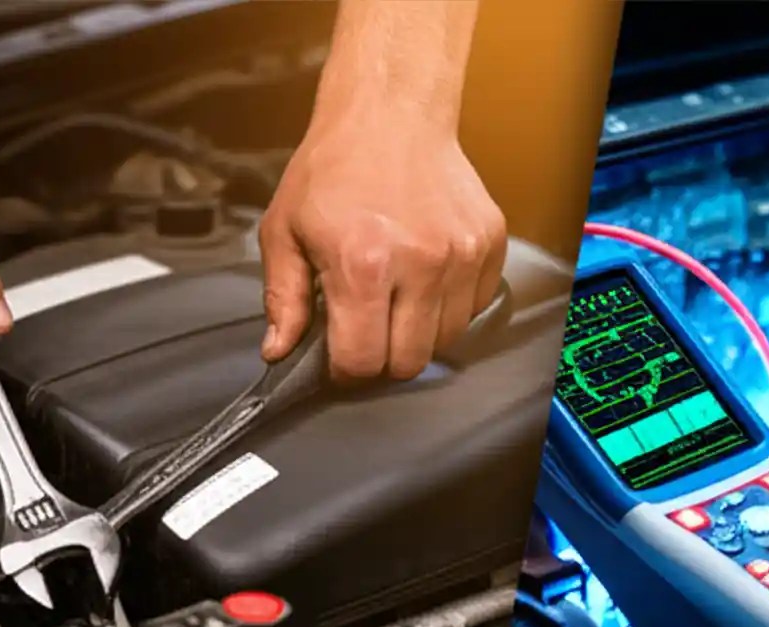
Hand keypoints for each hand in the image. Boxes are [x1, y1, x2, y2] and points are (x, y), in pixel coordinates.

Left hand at [259, 117, 505, 380]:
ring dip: (419, 333)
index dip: (346, 370)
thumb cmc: (333, 169)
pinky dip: (451, 306)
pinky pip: (475, 307)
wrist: (391, 114)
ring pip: (447, 340)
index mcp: (362, 265)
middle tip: (367, 330)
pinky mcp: (489, 244)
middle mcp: (420, 264)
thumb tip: (279, 352)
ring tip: (396, 298)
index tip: (339, 357)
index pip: (363, 362)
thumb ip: (284, 298)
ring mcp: (461, 255)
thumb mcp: (284, 230)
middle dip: (384, 358)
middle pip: (410, 362)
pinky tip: (425, 278)